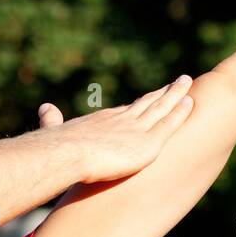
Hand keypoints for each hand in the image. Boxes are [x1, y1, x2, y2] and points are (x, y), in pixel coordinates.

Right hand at [37, 77, 194, 183]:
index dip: (142, 102)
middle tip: (178, 82)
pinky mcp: (149, 142)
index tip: (152, 95)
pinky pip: (170, 123)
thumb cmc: (57, 150)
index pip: (128, 110)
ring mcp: (138, 129)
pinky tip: (191, 101)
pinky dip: (181, 112)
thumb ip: (52, 120)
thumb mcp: (54, 131)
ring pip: (162, 107)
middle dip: (163, 93)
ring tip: (187, 82)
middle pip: (148, 103)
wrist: (67, 154)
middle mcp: (123, 120)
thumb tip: (44, 107)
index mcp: (104, 121)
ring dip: (176, 94)